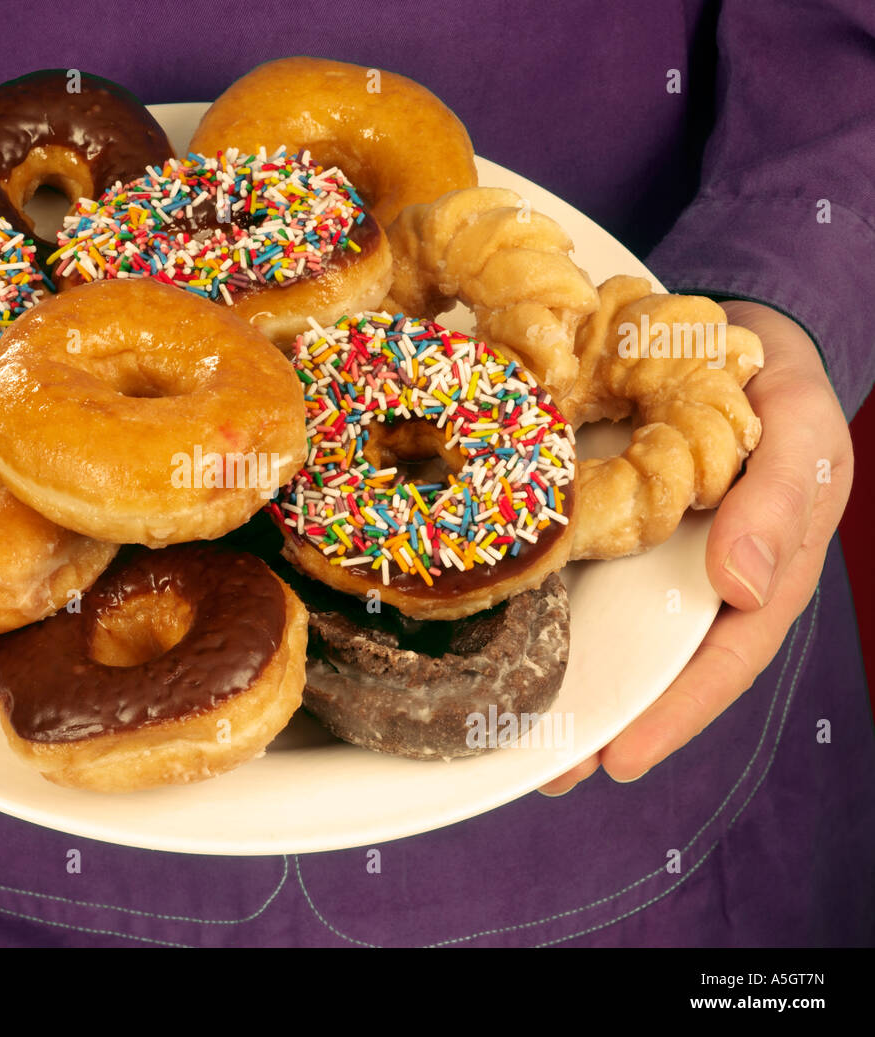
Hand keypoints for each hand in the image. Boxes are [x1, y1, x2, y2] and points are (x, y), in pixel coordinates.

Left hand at [540, 300, 853, 794]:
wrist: (725, 328)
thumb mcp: (801, 434)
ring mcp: (645, 553)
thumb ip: (779, 505)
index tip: (619, 758)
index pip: (720, 662)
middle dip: (601, 722)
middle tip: (543, 770)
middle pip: (652, 665)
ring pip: (603, 627)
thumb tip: (743, 587)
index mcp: (758, 574)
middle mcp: (694, 578)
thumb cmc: (777, 387)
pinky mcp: (602, 520)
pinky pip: (569, 567)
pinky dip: (534, 599)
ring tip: (503, 729)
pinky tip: (488, 624)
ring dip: (558, 677)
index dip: (673, 715)